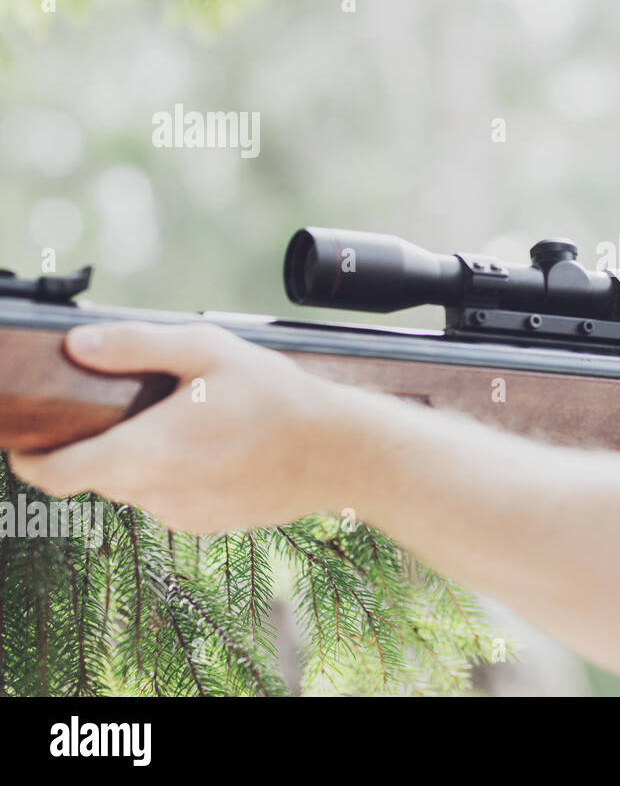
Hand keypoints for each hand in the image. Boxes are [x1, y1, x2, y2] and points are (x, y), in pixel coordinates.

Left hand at [7, 322, 370, 533]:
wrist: (339, 453)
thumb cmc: (278, 398)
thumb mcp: (209, 350)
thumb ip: (137, 345)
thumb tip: (77, 344)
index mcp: (147, 450)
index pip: (58, 475)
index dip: (30, 463)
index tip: (25, 446)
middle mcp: (157, 491)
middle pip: (95, 478)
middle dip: (95, 449)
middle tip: (127, 412)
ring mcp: (182, 513)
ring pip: (133, 489)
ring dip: (138, 462)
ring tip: (181, 425)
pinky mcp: (207, 523)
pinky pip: (168, 501)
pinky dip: (172, 478)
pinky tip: (210, 450)